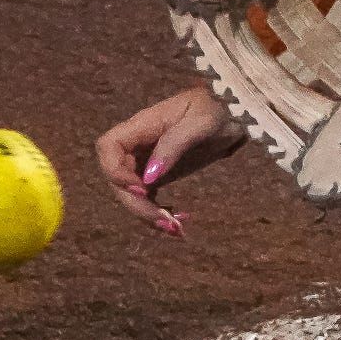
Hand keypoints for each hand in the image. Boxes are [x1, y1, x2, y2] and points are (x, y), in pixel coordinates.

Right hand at [94, 85, 242, 233]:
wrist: (232, 112)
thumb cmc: (216, 110)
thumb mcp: (200, 122)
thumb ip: (174, 145)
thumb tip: (150, 177)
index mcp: (142, 125)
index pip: (108, 146)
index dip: (115, 170)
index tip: (142, 189)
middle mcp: (138, 144)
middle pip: (117, 178)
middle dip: (136, 204)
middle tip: (166, 222)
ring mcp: (146, 161)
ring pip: (130, 192)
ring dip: (146, 214)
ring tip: (174, 229)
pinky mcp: (157, 174)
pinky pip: (146, 197)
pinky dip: (156, 213)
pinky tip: (176, 223)